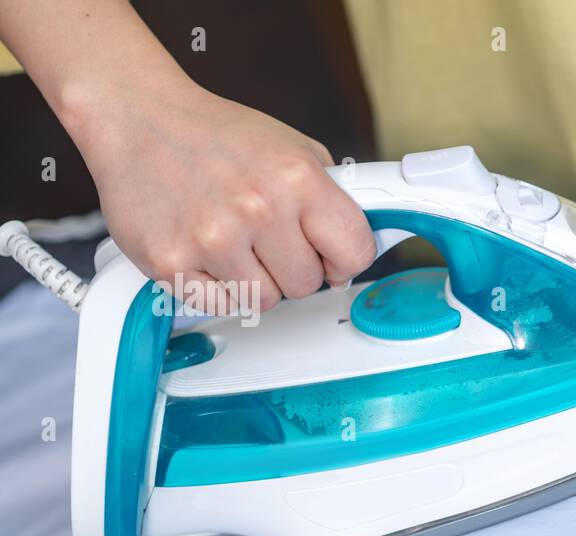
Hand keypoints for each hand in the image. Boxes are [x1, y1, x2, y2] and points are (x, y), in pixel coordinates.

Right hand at [67, 82, 374, 315]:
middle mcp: (258, 208)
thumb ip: (331, 195)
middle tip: (267, 240)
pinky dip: (216, 288)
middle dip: (293, 268)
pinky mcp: (172, 261)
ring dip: (254, 279)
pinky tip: (206, 253)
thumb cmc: (216, 136)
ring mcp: (213, 238)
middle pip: (307, 284)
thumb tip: (362, 240)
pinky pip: (220, 305)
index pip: (354, 252)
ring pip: (265, 300)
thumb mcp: (293, 149)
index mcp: (297, 178)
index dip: (344, 260)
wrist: (138, 116)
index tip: (330, 256)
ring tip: (233, 240)